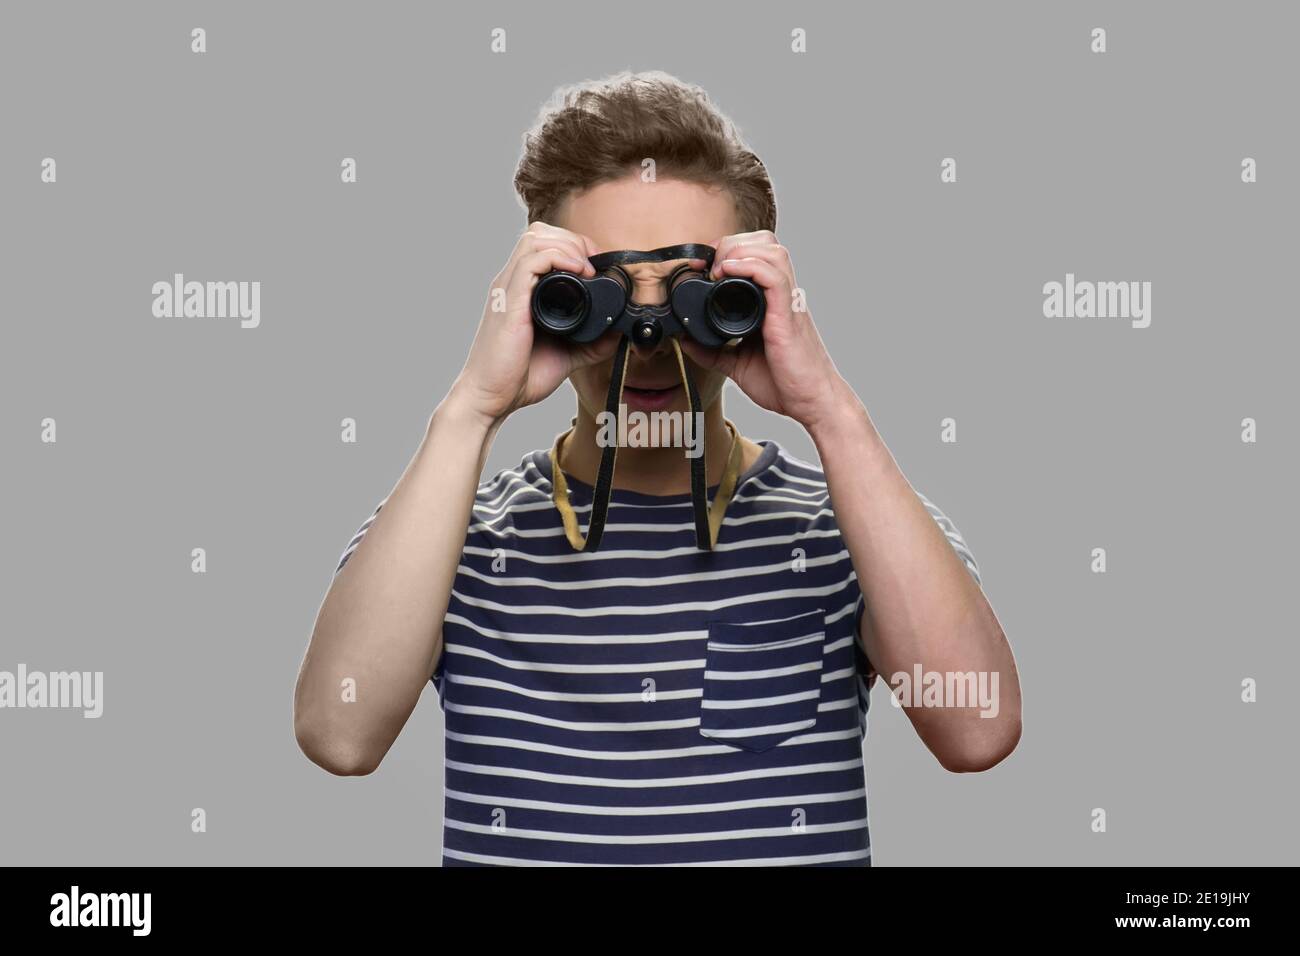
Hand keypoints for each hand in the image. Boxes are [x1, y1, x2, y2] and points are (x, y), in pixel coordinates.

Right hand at [447, 222, 621, 425]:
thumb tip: (617, 333)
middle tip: (594, 264)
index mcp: (522, 291)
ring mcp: (508, 290)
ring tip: (586, 268)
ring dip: (567, 246)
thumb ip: (590, 343)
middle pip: (539, 233)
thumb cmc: (519, 377)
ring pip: (534, 239)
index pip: (544, 245)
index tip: (597, 266)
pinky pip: (531, 262)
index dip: (574, 246)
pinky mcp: (509, 302)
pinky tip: (577, 272)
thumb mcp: (566, 356)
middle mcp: (512, 284)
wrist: (491, 398)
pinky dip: (558, 258)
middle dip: (572, 239)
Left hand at [676, 231, 853, 432]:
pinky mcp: (788, 315)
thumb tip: (686, 341)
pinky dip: (750, 267)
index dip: (728, 250)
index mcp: (771, 302)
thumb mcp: (738, 365)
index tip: (704, 266)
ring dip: (740, 250)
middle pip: (765, 243)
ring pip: (772, 251)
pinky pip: (773, 277)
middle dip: (733, 243)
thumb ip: (713, 352)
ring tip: (719, 268)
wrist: (811, 403)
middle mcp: (782, 297)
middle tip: (711, 265)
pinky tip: (728, 272)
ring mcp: (787, 303)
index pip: (756, 255)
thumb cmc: (785, 382)